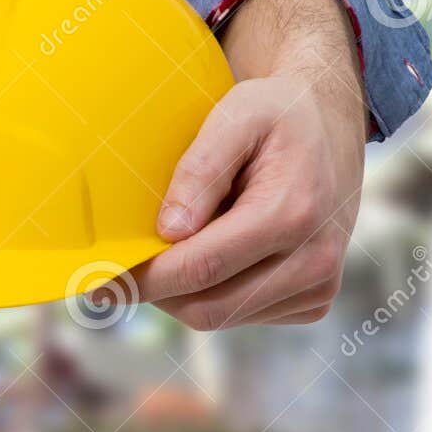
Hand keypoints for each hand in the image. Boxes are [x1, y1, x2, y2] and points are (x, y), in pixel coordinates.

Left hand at [134, 0, 367, 328]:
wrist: (331, 123)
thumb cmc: (278, 113)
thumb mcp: (236, 114)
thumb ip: (201, 169)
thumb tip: (169, 232)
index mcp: (292, 213)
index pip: (201, 268)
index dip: (145, 279)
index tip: (100, 281)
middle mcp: (314, 260)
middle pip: (208, 308)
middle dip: (157, 294)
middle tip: (119, 275)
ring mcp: (318, 286)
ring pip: (222, 317)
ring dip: (184, 294)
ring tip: (173, 250)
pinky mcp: (314, 299)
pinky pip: (244, 315)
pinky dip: (215, 294)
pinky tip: (215, 256)